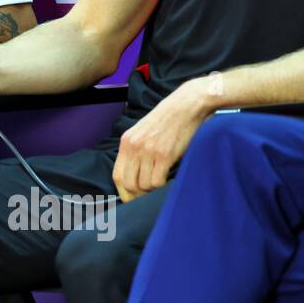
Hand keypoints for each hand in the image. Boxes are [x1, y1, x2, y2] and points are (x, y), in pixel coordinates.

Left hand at [112, 78, 214, 201]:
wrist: (186, 105)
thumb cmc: (168, 120)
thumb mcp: (143, 132)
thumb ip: (136, 151)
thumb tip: (135, 175)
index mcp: (126, 142)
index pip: (117, 176)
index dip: (124, 191)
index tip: (133, 197)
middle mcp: (134, 147)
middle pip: (128, 184)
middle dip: (138, 195)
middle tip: (150, 194)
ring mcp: (148, 151)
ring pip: (143, 185)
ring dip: (153, 190)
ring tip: (162, 181)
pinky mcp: (164, 154)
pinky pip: (157, 181)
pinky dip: (163, 186)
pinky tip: (169, 179)